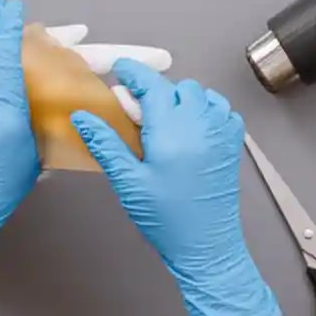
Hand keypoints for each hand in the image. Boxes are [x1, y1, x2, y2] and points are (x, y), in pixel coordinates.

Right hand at [70, 61, 280, 315]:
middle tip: (136, 113)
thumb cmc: (166, 218)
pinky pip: (220, 109)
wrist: (206, 246)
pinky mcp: (233, 143)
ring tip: (163, 122)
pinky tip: (189, 128)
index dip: (133, 72)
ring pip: (200, 94)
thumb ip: (106, 143)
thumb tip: (82, 116)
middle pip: (176, 87)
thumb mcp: (128, 182)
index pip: (151, 85)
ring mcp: (221, 132)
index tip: (120, 68)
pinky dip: (204, 109)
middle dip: (155, 91)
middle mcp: (200, 124)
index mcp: (171, 131)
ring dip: (180, 99)